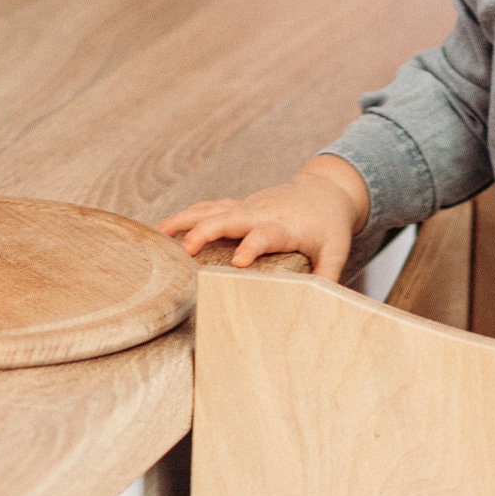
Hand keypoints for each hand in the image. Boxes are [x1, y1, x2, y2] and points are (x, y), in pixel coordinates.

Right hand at [160, 155, 368, 281]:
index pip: (265, 235)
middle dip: (207, 231)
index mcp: (284, 227)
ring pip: (210, 209)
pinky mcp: (236, 206)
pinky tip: (163, 230)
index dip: (252, 246)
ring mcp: (245, 207)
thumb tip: (323, 305)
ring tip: (158, 236)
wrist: (324, 191)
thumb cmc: (329, 226)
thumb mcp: (335, 251)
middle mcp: (260, 213)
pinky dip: (185, 217)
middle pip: (229, 218)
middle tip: (187, 250)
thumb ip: (327, 277)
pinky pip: (206, 209)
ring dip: (184, 220)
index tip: (239, 263)